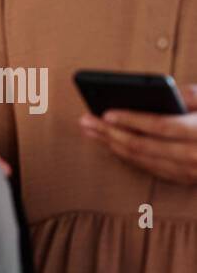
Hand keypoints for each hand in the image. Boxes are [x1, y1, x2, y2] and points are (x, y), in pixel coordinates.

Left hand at [79, 86, 196, 184]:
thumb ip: (191, 96)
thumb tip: (161, 93)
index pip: (162, 126)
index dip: (132, 119)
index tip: (106, 112)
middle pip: (145, 146)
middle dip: (111, 133)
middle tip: (86, 121)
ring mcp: (192, 172)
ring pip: (143, 160)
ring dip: (113, 145)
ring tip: (92, 131)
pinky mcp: (187, 179)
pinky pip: (150, 168)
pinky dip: (128, 156)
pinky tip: (111, 144)